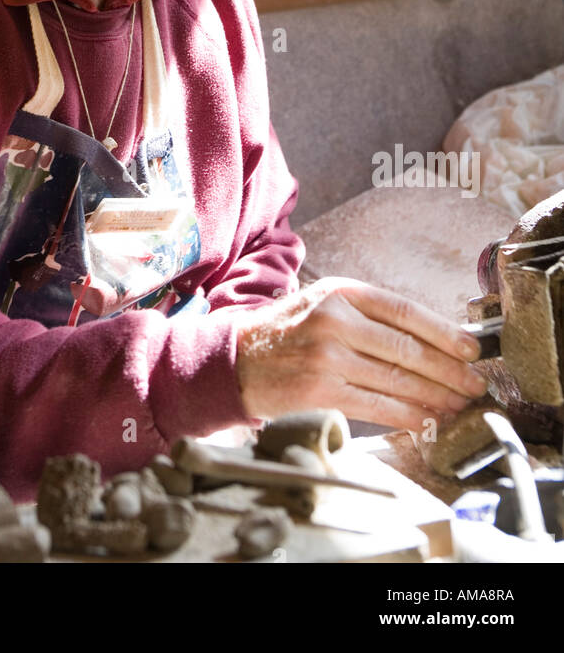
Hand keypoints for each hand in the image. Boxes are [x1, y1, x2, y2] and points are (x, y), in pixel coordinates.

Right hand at [235, 277, 485, 431]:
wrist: (237, 360)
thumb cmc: (289, 332)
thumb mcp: (325, 304)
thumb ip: (369, 315)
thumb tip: (430, 339)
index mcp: (341, 291)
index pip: (404, 310)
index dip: (443, 331)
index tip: (471, 349)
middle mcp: (335, 319)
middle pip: (406, 348)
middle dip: (448, 371)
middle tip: (475, 385)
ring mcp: (326, 356)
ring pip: (396, 380)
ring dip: (435, 397)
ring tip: (459, 405)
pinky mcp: (320, 391)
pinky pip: (377, 405)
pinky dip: (408, 415)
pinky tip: (428, 420)